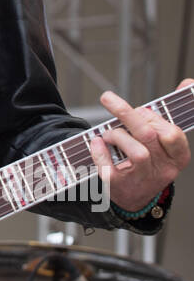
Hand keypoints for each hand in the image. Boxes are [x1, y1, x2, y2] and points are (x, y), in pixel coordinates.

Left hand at [87, 78, 193, 211]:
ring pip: (136, 152)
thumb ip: (169, 113)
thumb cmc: (149, 161)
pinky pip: (110, 169)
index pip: (173, 134)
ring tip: (107, 133)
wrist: (135, 198)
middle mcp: (163, 169)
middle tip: (107, 98)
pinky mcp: (120, 187)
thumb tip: (188, 82)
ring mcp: (142, 179)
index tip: (140, 110)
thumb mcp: (164, 141)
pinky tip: (95, 143)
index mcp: (177, 157)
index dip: (154, 117)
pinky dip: (99, 152)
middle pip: (148, 136)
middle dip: (126, 113)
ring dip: (117, 134)